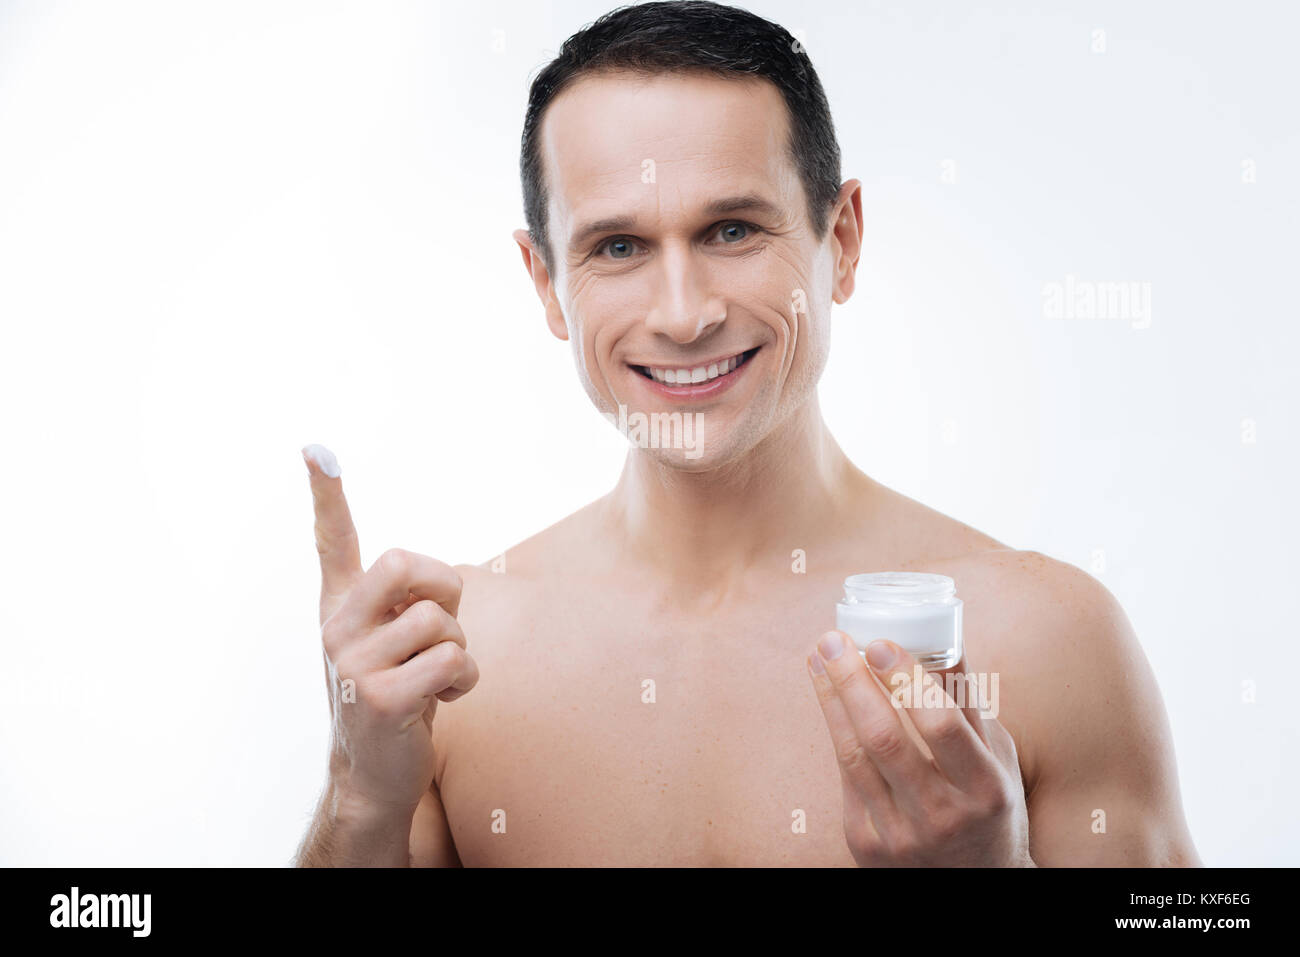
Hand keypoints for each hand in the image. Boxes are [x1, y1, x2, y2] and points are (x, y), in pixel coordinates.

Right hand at [303, 444, 478, 817]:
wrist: (374, 774)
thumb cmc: (400, 693)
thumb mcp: (393, 641)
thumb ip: (403, 604)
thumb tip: (430, 580)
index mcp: (341, 606)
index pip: (332, 540)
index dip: (326, 493)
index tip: (314, 447)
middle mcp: (336, 626)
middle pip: (406, 562)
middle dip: (445, 590)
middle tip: (440, 628)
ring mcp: (351, 662)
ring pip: (439, 620)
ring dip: (459, 648)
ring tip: (439, 676)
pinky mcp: (376, 698)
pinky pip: (451, 659)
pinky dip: (465, 679)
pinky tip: (443, 699)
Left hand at [806, 631, 1032, 866]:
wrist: (977, 887)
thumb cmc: (990, 808)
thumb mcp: (998, 761)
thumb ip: (968, 707)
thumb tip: (942, 639)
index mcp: (983, 788)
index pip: (939, 725)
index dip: (905, 680)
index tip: (879, 642)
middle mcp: (941, 816)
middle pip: (883, 737)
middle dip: (851, 680)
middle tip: (832, 639)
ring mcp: (899, 835)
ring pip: (853, 754)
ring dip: (830, 698)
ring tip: (818, 658)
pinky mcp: (866, 844)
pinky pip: (845, 777)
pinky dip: (835, 730)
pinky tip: (827, 696)